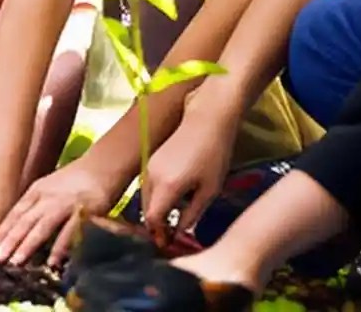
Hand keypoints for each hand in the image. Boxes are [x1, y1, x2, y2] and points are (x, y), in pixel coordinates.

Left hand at [0, 161, 126, 267]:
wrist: (103, 165)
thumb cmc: (76, 179)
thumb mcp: (50, 187)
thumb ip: (37, 204)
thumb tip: (21, 227)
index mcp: (36, 191)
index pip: (14, 213)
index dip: (1, 231)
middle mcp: (47, 197)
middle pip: (23, 222)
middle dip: (7, 242)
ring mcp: (64, 204)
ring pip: (41, 227)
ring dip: (27, 246)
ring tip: (14, 263)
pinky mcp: (83, 211)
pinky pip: (69, 232)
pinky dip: (60, 247)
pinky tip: (51, 262)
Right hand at [141, 108, 237, 240]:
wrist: (207, 118)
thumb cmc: (214, 154)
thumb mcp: (210, 189)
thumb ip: (193, 213)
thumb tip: (181, 231)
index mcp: (165, 187)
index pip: (152, 219)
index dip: (158, 234)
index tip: (166, 243)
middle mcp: (150, 177)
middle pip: (146, 209)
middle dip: (155, 225)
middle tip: (168, 237)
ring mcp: (149, 166)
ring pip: (146, 197)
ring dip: (155, 210)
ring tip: (171, 221)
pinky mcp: (152, 158)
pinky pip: (149, 185)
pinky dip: (156, 197)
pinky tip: (171, 200)